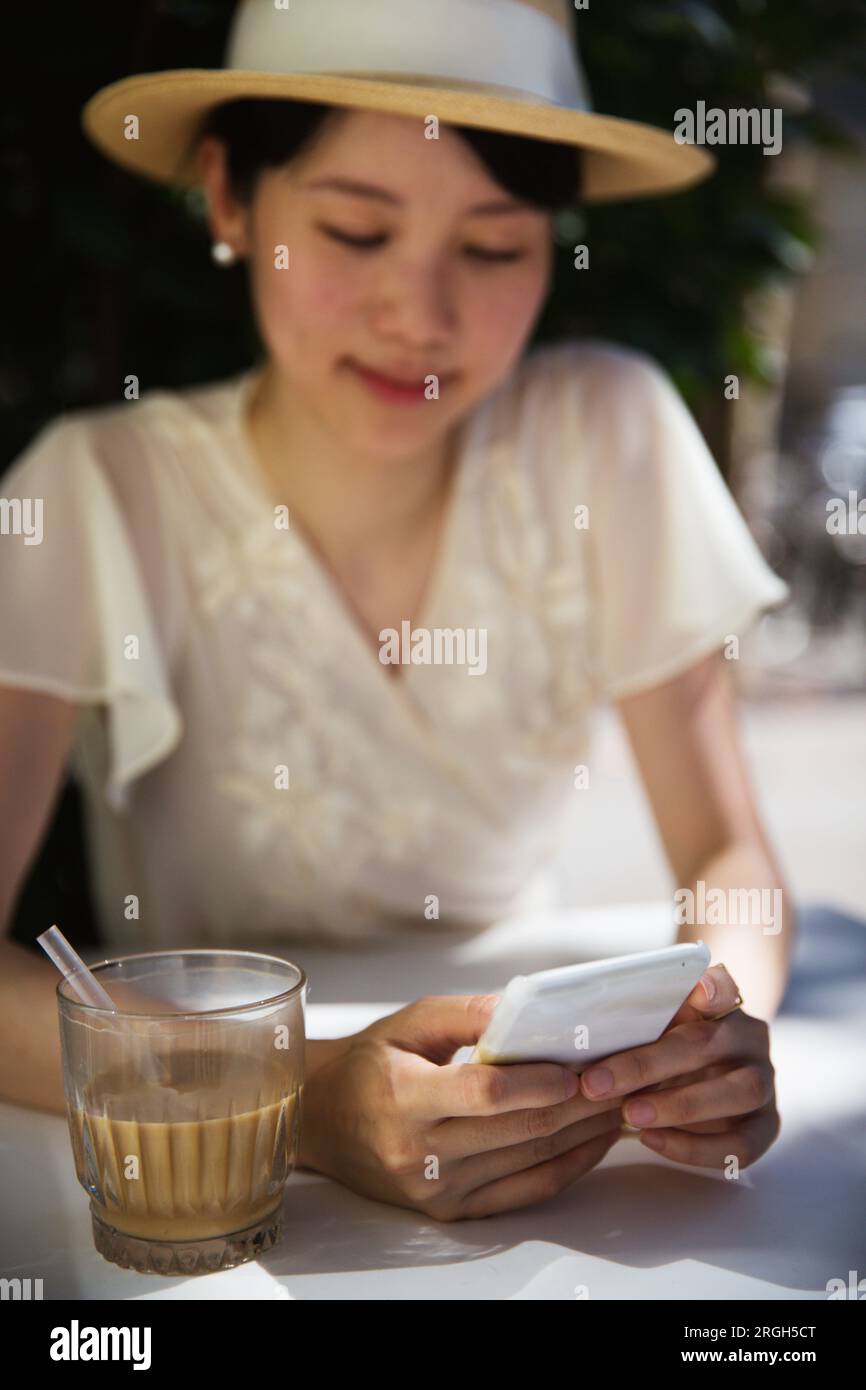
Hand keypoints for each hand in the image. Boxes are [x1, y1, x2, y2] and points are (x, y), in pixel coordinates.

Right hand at [299, 995, 622, 1219]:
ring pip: (530, 1159)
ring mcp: (437, 1188)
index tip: (578, 1066)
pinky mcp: (452, 1210)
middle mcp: (419, 1151)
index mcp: (403, 1097)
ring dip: (583, 1132)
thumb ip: (466, 1014)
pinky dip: (568, 1166)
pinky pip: (525, 1191)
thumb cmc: (371, 1063)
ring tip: (617, 1102)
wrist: (324, 1121)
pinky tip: (592, 1141)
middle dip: (578, 1103)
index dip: (536, 1081)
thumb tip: (525, 1007)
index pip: (483, 1094)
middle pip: (517, 1128)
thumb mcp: (408, 1022)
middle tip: (619, 1076)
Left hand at [578, 963, 779, 1169]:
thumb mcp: (656, 1026)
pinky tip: (653, 1141)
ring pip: (738, 1093)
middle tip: (596, 1084)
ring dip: (679, 1106)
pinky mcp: (767, 1126)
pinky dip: (697, 1148)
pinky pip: (742, 1145)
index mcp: (724, 1004)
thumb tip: (586, 1034)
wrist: (707, 1076)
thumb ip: (638, 1021)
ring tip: (629, 1116)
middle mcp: (750, 1039)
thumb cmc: (668, 1044)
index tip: (700, 991)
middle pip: (707, 1045)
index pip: (724, 986)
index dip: (714, 988)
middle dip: (647, 1065)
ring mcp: (765, 1082)